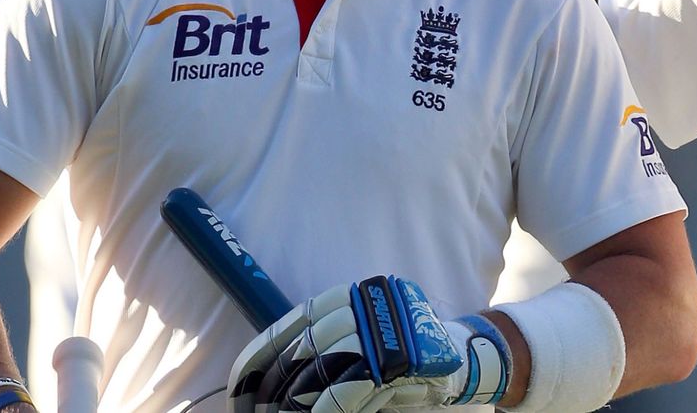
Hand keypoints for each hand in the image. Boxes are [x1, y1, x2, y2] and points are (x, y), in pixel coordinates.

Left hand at [228, 275, 509, 411]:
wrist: (458, 360)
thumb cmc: (398, 357)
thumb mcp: (358, 341)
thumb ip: (322, 348)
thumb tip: (266, 380)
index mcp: (348, 296)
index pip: (291, 324)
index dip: (258, 358)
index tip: (238, 388)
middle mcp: (363, 307)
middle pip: (303, 350)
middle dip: (276, 388)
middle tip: (259, 412)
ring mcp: (381, 333)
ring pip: (320, 371)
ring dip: (294, 403)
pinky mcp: (395, 363)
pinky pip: (345, 391)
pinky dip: (322, 410)